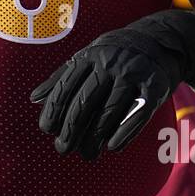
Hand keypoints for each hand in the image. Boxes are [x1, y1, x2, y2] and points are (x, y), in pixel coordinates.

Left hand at [30, 22, 185, 160]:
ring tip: (87, 153)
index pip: (66, 85)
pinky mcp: (155, 87)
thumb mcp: (88, 57)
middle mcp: (110, 63)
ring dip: (95, 137)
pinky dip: (124, 133)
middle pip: (85, 101)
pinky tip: (112, 147)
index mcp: (89, 56)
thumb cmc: (114, 54)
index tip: (47, 129)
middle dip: (71, 128)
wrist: (160, 41)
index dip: (54, 109)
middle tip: (62, 148)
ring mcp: (133, 74)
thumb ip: (62, 77)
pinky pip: (137, 114)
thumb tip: (34, 98)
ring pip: (109, 111)